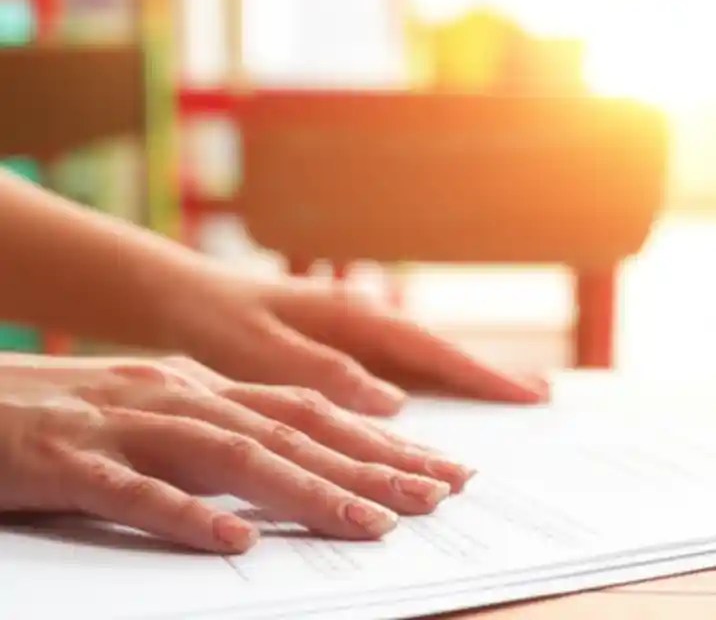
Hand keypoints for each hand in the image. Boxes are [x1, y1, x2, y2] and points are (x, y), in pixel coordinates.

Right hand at [0, 354, 471, 553]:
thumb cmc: (56, 418)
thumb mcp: (152, 420)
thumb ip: (218, 441)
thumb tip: (289, 477)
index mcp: (201, 388)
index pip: (311, 414)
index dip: (381, 441)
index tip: (443, 469)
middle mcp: (177, 397)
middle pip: (293, 431)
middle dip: (373, 465)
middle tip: (439, 495)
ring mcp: (123, 426)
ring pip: (233, 456)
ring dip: (308, 490)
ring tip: (370, 524)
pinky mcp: (66, 461)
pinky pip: (134, 494)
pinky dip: (186, 516)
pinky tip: (233, 543)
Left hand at [162, 273, 550, 415]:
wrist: (185, 297)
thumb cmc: (217, 322)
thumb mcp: (260, 350)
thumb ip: (325, 370)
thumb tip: (394, 399)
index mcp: (354, 315)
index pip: (432, 349)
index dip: (482, 374)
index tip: (528, 393)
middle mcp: (367, 318)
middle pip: (443, 351)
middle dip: (492, 374)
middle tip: (545, 397)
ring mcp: (361, 330)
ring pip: (427, 358)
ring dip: (470, 378)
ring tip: (518, 396)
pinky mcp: (348, 345)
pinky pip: (403, 367)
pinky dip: (437, 381)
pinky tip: (451, 397)